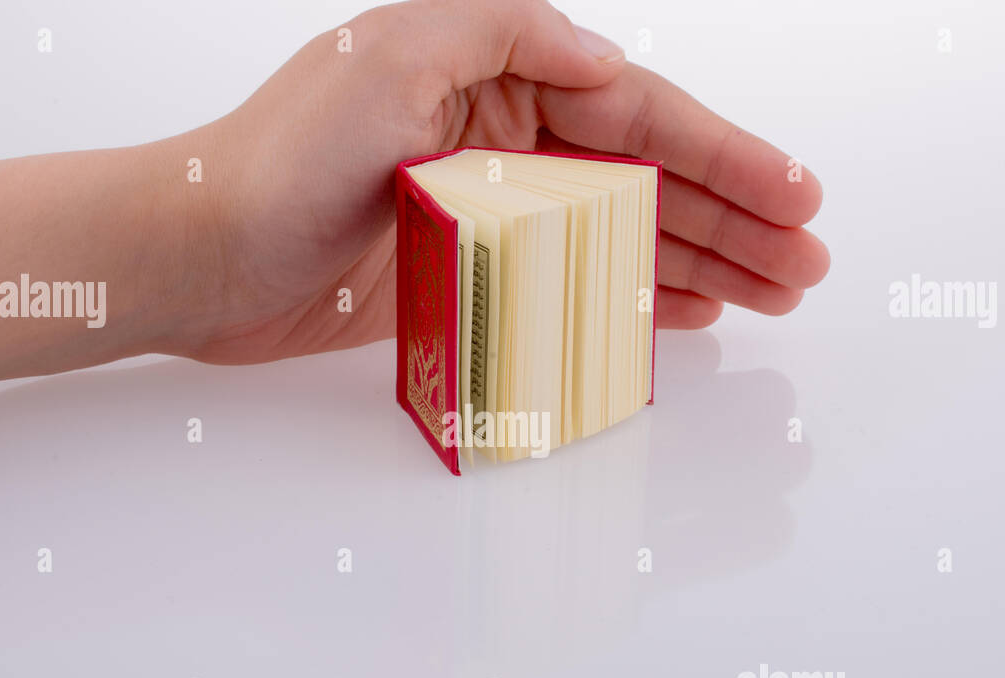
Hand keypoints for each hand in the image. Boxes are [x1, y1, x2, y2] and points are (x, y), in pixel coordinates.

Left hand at [173, 0, 829, 364]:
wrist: (196, 255)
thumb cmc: (279, 158)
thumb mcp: (389, 57)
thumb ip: (507, 36)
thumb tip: (610, 61)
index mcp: (496, 75)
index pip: (638, 112)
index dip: (726, 154)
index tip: (798, 195)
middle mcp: (502, 139)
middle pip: (645, 177)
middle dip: (734, 218)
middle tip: (807, 265)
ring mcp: (489, 210)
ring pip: (616, 233)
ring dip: (699, 261)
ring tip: (774, 295)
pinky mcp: (468, 271)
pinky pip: (568, 282)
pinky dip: (627, 296)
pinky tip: (687, 315)